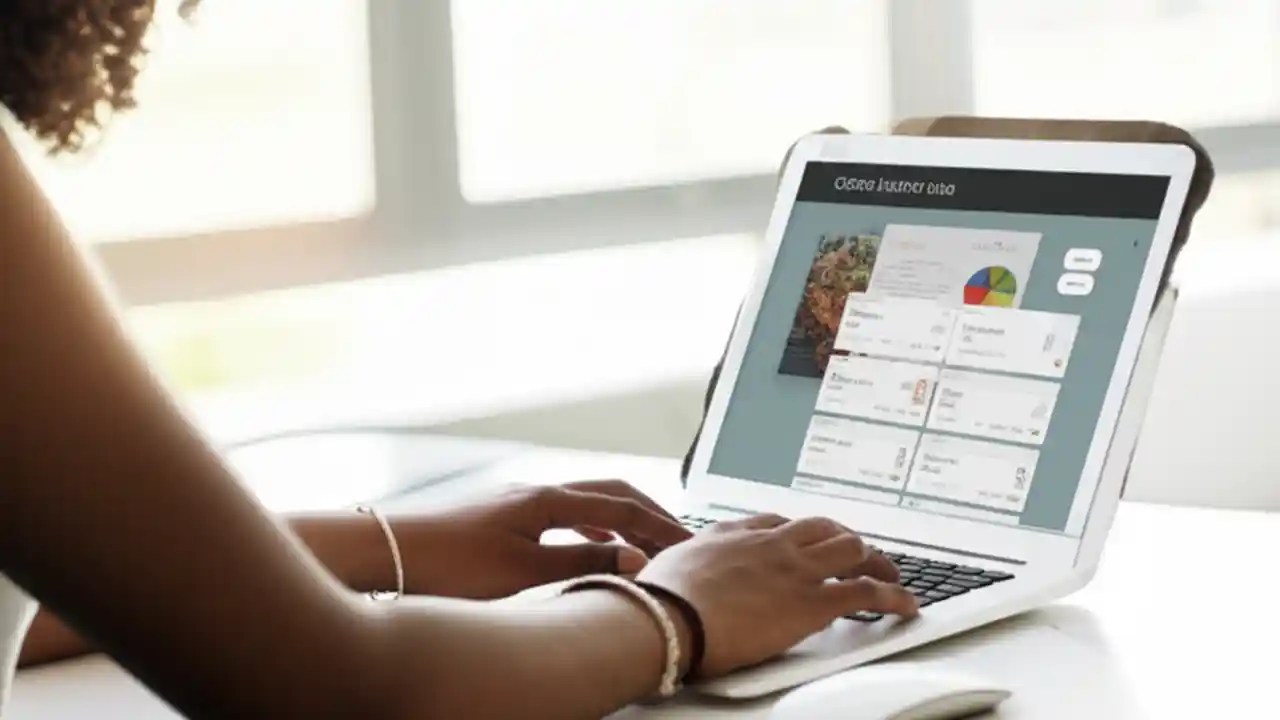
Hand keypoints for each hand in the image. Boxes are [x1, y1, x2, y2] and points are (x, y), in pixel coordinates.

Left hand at [389, 480, 690, 598]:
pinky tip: (594, 549)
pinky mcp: (505, 518)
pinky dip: (594, 530)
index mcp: (548, 500)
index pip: (623, 508)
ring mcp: (520, 503)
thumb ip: (582, 563)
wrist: (391, 552)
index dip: (661, 527)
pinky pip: (566, 516)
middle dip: (650, 514)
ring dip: (624, 522)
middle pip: (611, 495)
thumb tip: (636, 560)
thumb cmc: (450, 562)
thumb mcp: (523, 573)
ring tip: (648, 546)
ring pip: (588, 504)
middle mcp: (538, 493)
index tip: (692, 545)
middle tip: (681, 538)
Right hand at [636, 514, 915, 677]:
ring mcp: (795, 569)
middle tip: (854, 553)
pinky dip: (892, 595)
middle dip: (842, 539)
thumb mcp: (665, 568)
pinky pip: (866, 591)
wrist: (670, 617)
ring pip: (851, 549)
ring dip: (874, 559)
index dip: (796, 534)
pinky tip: (905, 603)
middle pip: (821, 527)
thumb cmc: (658, 600)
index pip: (776, 523)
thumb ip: (680, 567)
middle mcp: (770, 543)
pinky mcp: (814, 602)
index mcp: (732, 533)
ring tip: (889, 572)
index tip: (802, 543)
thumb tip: (666, 576)